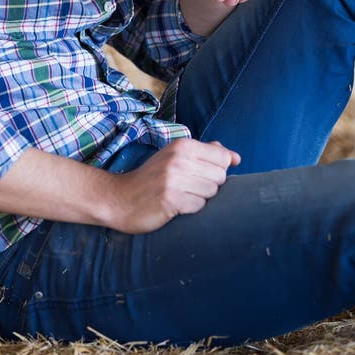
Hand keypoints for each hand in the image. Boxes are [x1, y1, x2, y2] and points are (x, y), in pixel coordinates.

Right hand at [109, 138, 240, 233]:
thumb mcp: (175, 156)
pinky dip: (191, 209)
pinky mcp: (171, 200)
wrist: (118, 198)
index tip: (198, 174)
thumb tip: (235, 157)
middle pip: (220, 177)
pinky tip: (176, 206)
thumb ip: (206, 152)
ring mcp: (174, 180)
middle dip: (209, 185)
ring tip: (180, 196)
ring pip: (212, 192)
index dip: (216, 169)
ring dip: (199, 198)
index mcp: (182, 145)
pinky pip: (199, 206)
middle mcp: (179, 159)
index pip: (223, 157)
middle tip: (186, 187)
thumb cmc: (151, 178)